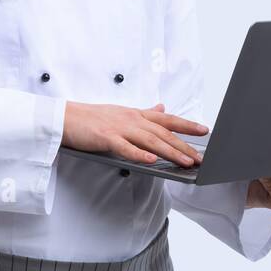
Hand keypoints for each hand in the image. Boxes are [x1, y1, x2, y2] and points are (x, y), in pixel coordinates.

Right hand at [61, 102, 206, 166]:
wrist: (66, 117)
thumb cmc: (93, 117)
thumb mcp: (122, 112)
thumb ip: (144, 113)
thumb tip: (161, 107)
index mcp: (136, 114)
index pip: (167, 119)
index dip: (186, 125)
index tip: (204, 131)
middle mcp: (132, 119)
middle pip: (163, 133)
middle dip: (183, 145)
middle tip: (199, 157)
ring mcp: (120, 128)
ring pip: (150, 141)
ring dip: (169, 152)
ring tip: (185, 162)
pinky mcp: (106, 138)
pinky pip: (126, 147)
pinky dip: (140, 154)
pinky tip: (152, 160)